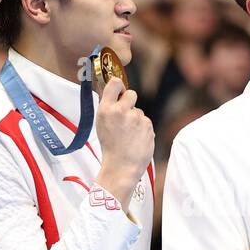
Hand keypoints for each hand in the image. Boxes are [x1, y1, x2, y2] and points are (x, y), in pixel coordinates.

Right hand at [95, 77, 154, 205]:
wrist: (122, 166)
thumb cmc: (109, 146)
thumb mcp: (101, 123)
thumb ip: (107, 106)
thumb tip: (109, 88)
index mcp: (106, 109)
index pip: (115, 83)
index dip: (118, 86)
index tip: (119, 90)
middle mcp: (122, 111)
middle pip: (131, 93)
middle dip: (130, 101)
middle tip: (125, 115)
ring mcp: (137, 118)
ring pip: (138, 111)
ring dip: (135, 119)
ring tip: (129, 135)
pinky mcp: (148, 125)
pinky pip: (145, 122)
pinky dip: (142, 129)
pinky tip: (136, 139)